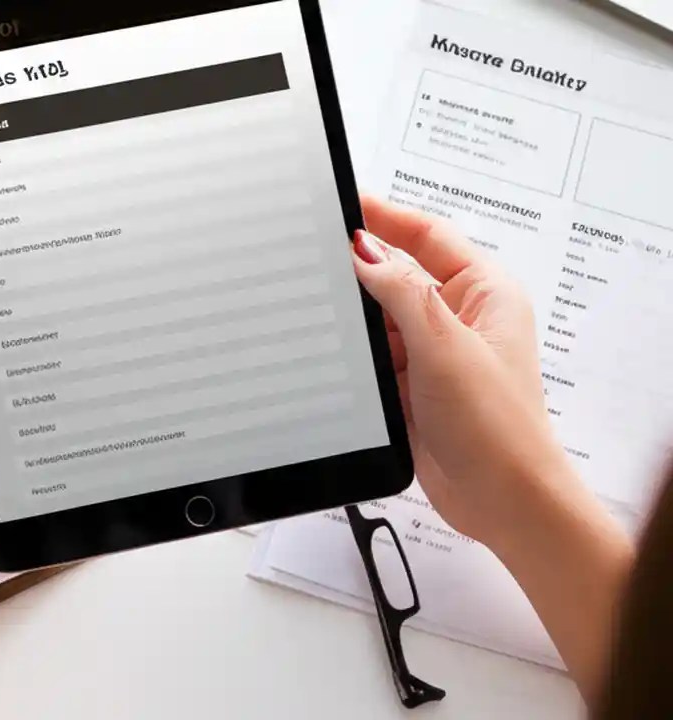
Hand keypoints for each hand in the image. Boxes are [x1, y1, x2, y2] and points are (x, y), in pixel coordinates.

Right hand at [351, 196, 570, 548]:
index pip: (429, 235)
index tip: (344, 205)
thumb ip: (402, 293)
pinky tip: (335, 355)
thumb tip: (366, 253)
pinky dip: (355, 356)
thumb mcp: (445, 347)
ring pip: (381, 319)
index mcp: (486, 293)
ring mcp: (435, 353)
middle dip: (362, 271)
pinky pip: (374, 357)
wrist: (502, 500)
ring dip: (357, 320)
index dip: (386, 217)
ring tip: (324, 313)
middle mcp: (461, 317)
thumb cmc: (497, 427)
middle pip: (400, 274)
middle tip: (318, 258)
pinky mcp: (413, 386)